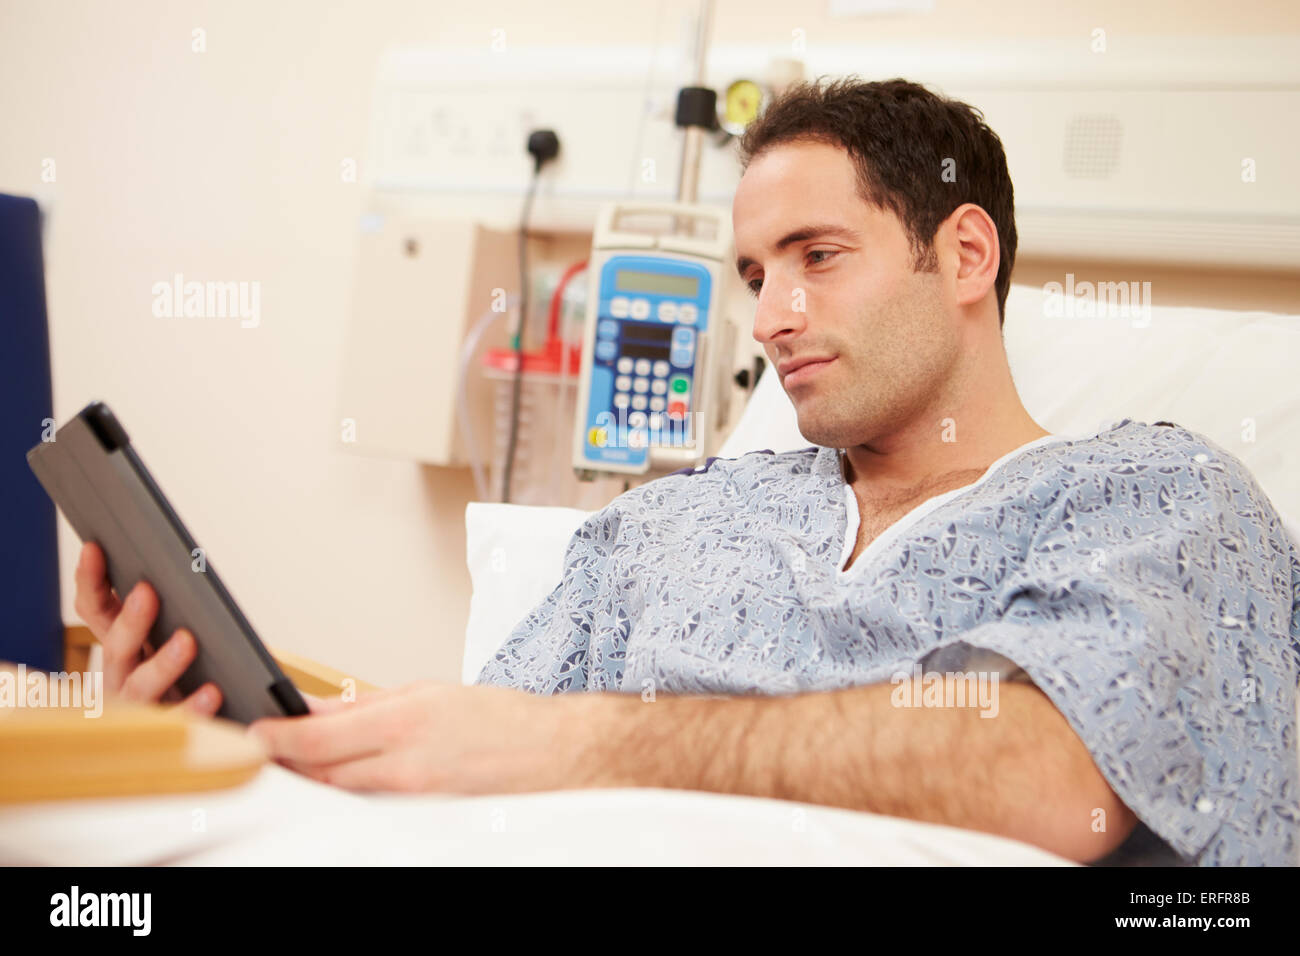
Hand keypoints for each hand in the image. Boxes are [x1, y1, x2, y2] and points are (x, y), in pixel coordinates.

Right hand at [73, 540, 221, 715]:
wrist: (199, 732)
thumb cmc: (187, 673)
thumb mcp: (170, 636)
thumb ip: (166, 610)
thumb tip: (183, 565)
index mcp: (120, 646)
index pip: (95, 610)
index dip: (91, 581)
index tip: (95, 547)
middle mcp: (121, 676)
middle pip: (115, 648)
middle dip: (130, 619)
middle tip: (147, 592)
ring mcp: (139, 708)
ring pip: (141, 687)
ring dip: (162, 663)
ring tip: (187, 640)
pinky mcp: (166, 732)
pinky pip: (176, 723)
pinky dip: (192, 708)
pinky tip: (212, 692)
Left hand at [246, 681, 592, 793]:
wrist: (555, 753)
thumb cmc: (503, 719)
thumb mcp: (430, 691)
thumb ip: (368, 703)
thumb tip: (320, 708)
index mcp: (406, 717)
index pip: (319, 735)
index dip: (278, 738)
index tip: (255, 732)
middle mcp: (406, 760)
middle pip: (322, 770)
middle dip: (287, 762)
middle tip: (265, 750)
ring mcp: (415, 794)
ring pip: (343, 792)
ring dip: (316, 778)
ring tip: (299, 765)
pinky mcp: (425, 816)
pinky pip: (373, 805)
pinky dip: (351, 792)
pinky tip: (346, 781)